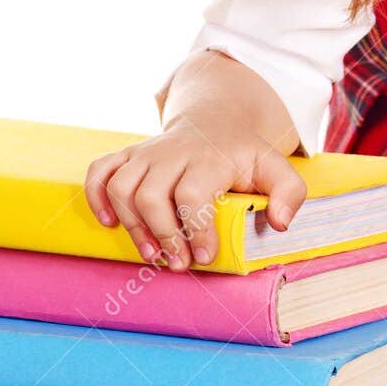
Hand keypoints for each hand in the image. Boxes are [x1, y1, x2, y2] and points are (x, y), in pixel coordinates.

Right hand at [84, 116, 305, 270]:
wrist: (215, 121)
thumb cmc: (244, 155)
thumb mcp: (276, 167)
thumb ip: (289, 192)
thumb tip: (279, 223)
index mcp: (209, 158)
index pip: (192, 194)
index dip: (195, 229)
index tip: (205, 257)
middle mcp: (172, 153)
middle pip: (151, 195)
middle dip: (163, 235)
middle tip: (179, 264)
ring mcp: (146, 153)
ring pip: (121, 187)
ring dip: (131, 225)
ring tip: (152, 254)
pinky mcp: (127, 156)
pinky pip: (99, 172)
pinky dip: (96, 198)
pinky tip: (111, 223)